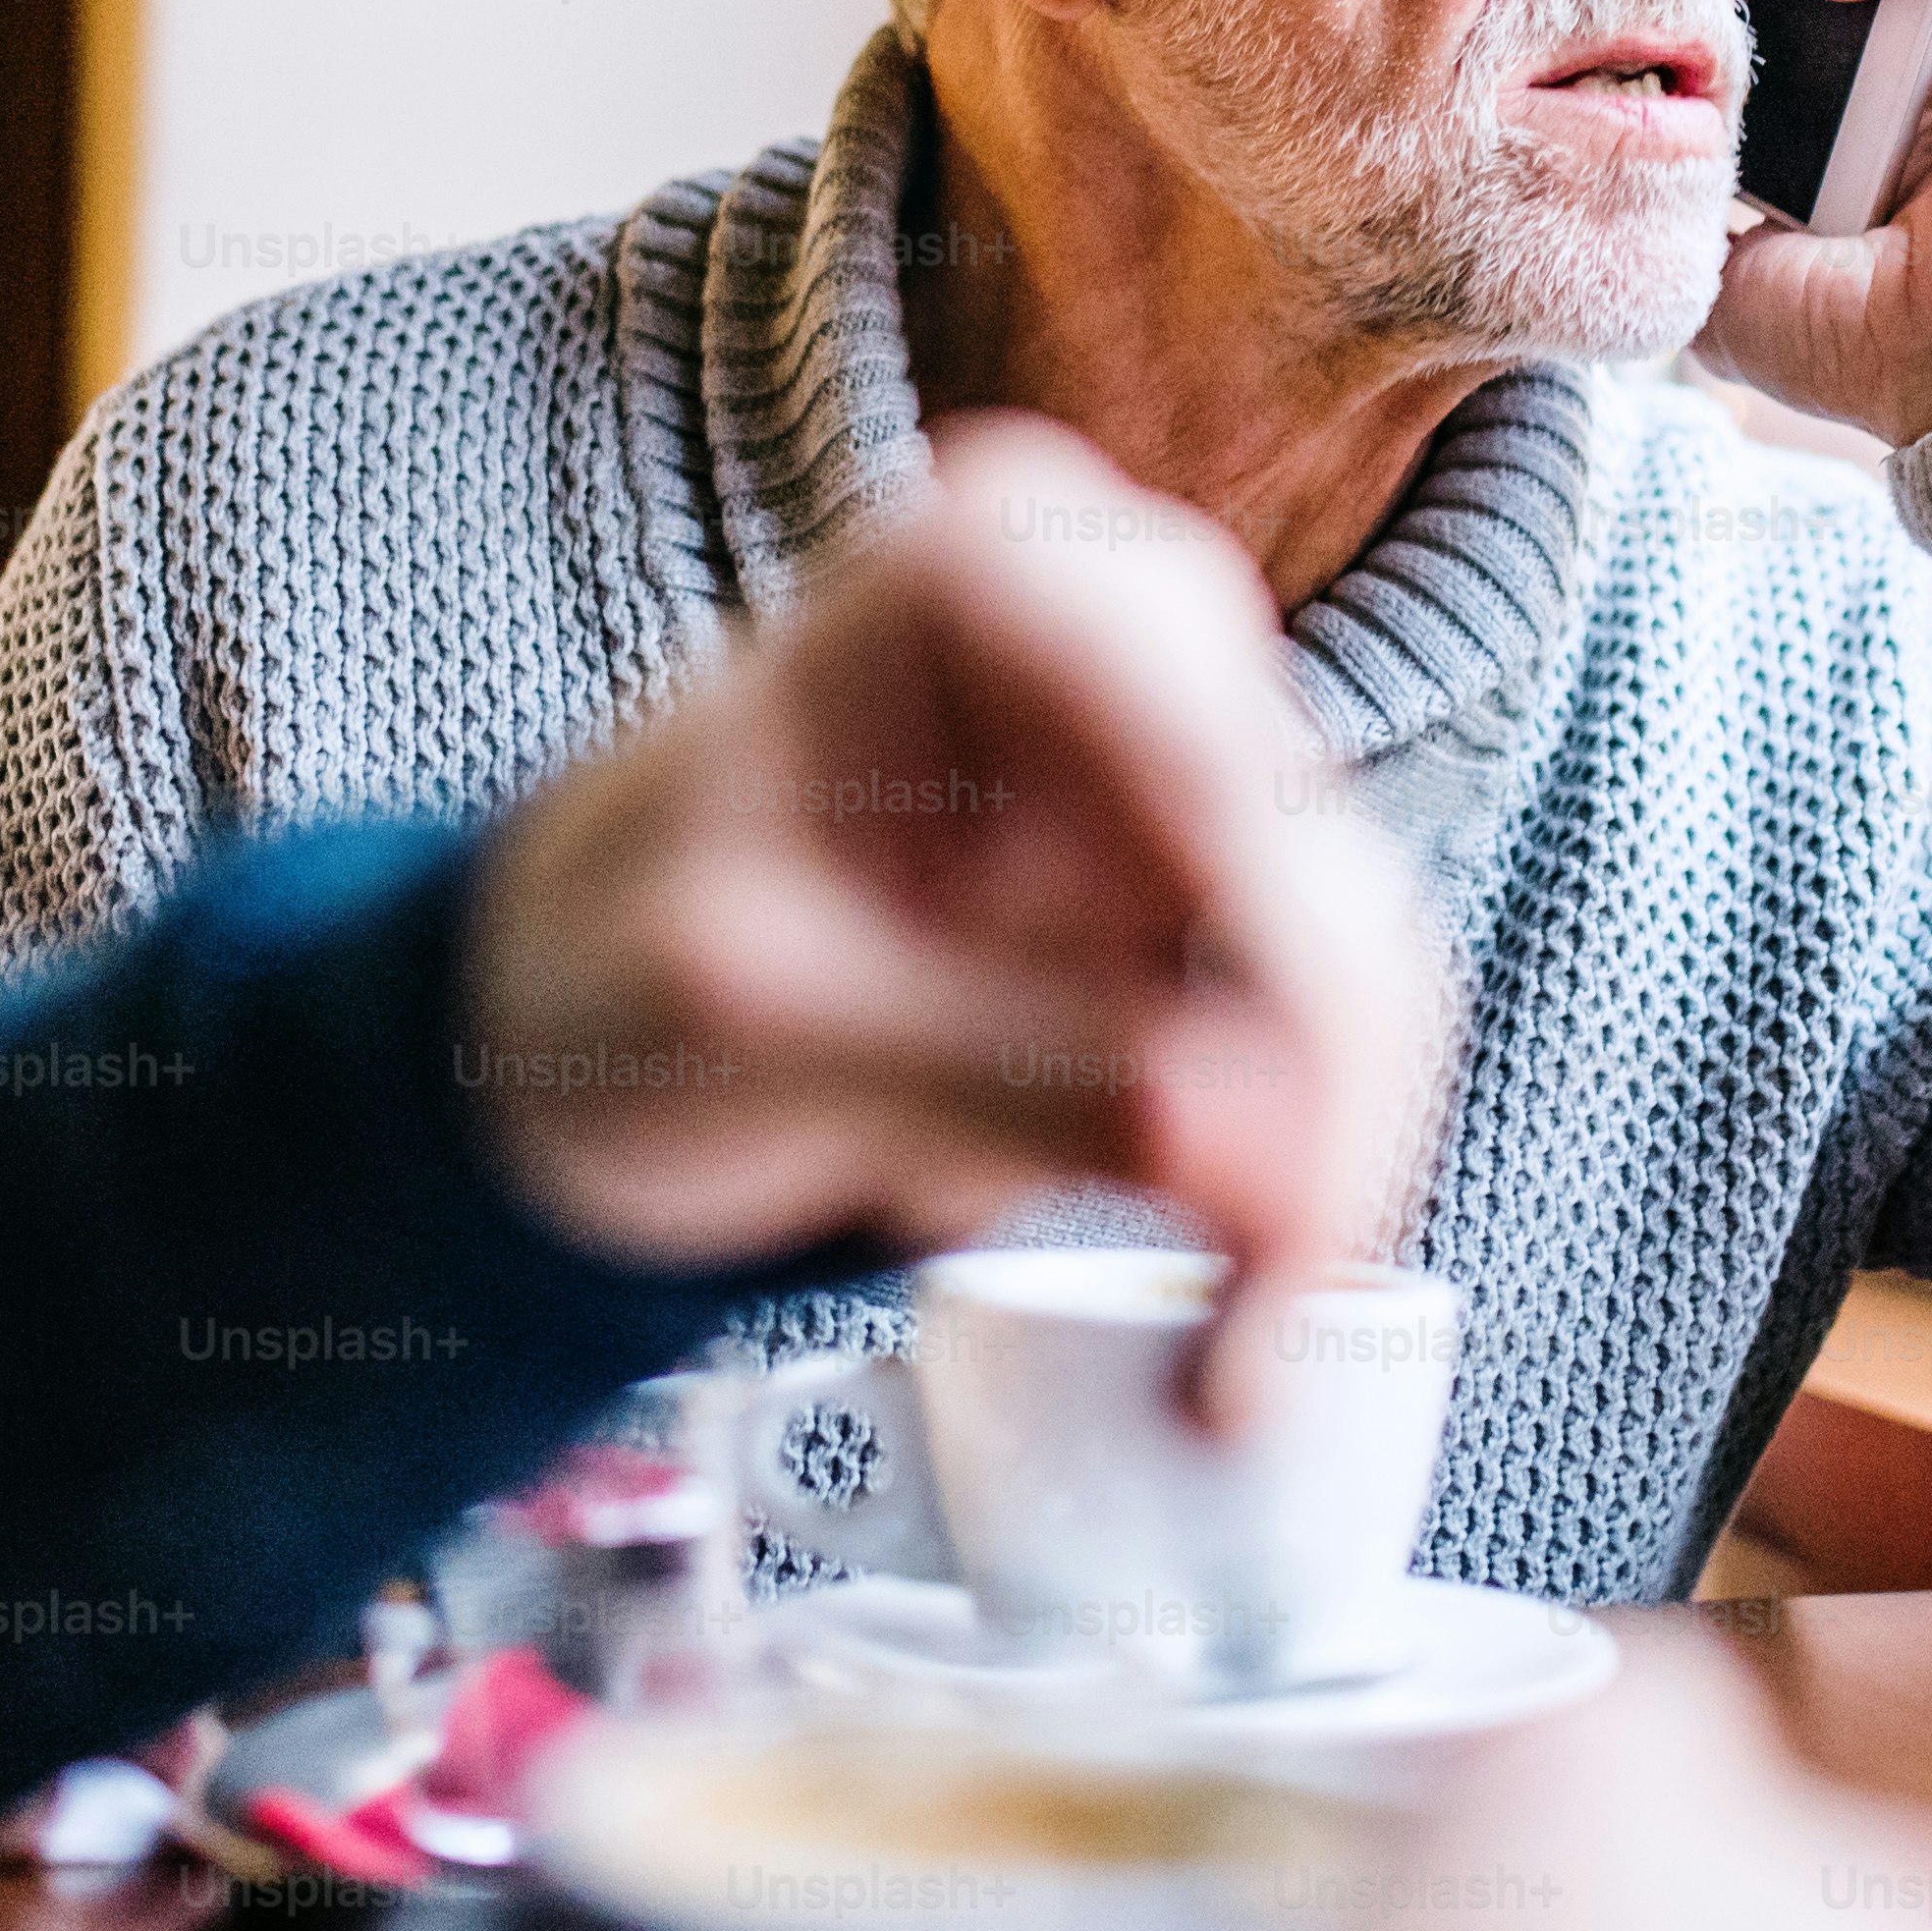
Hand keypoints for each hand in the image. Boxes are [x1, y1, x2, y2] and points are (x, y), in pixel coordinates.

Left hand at [462, 416, 1448, 1370]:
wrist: (573, 1003)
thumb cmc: (614, 957)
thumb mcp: (753, 1016)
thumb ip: (997, 1066)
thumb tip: (1254, 1149)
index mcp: (997, 567)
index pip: (1218, 783)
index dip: (1286, 1021)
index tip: (1273, 1238)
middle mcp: (1129, 619)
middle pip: (1323, 886)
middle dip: (1313, 1139)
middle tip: (1244, 1359)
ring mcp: (1189, 743)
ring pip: (1358, 978)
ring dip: (1304, 1183)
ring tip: (1204, 1364)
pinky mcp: (1216, 881)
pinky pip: (1323, 1039)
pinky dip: (1279, 1183)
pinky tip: (1202, 1293)